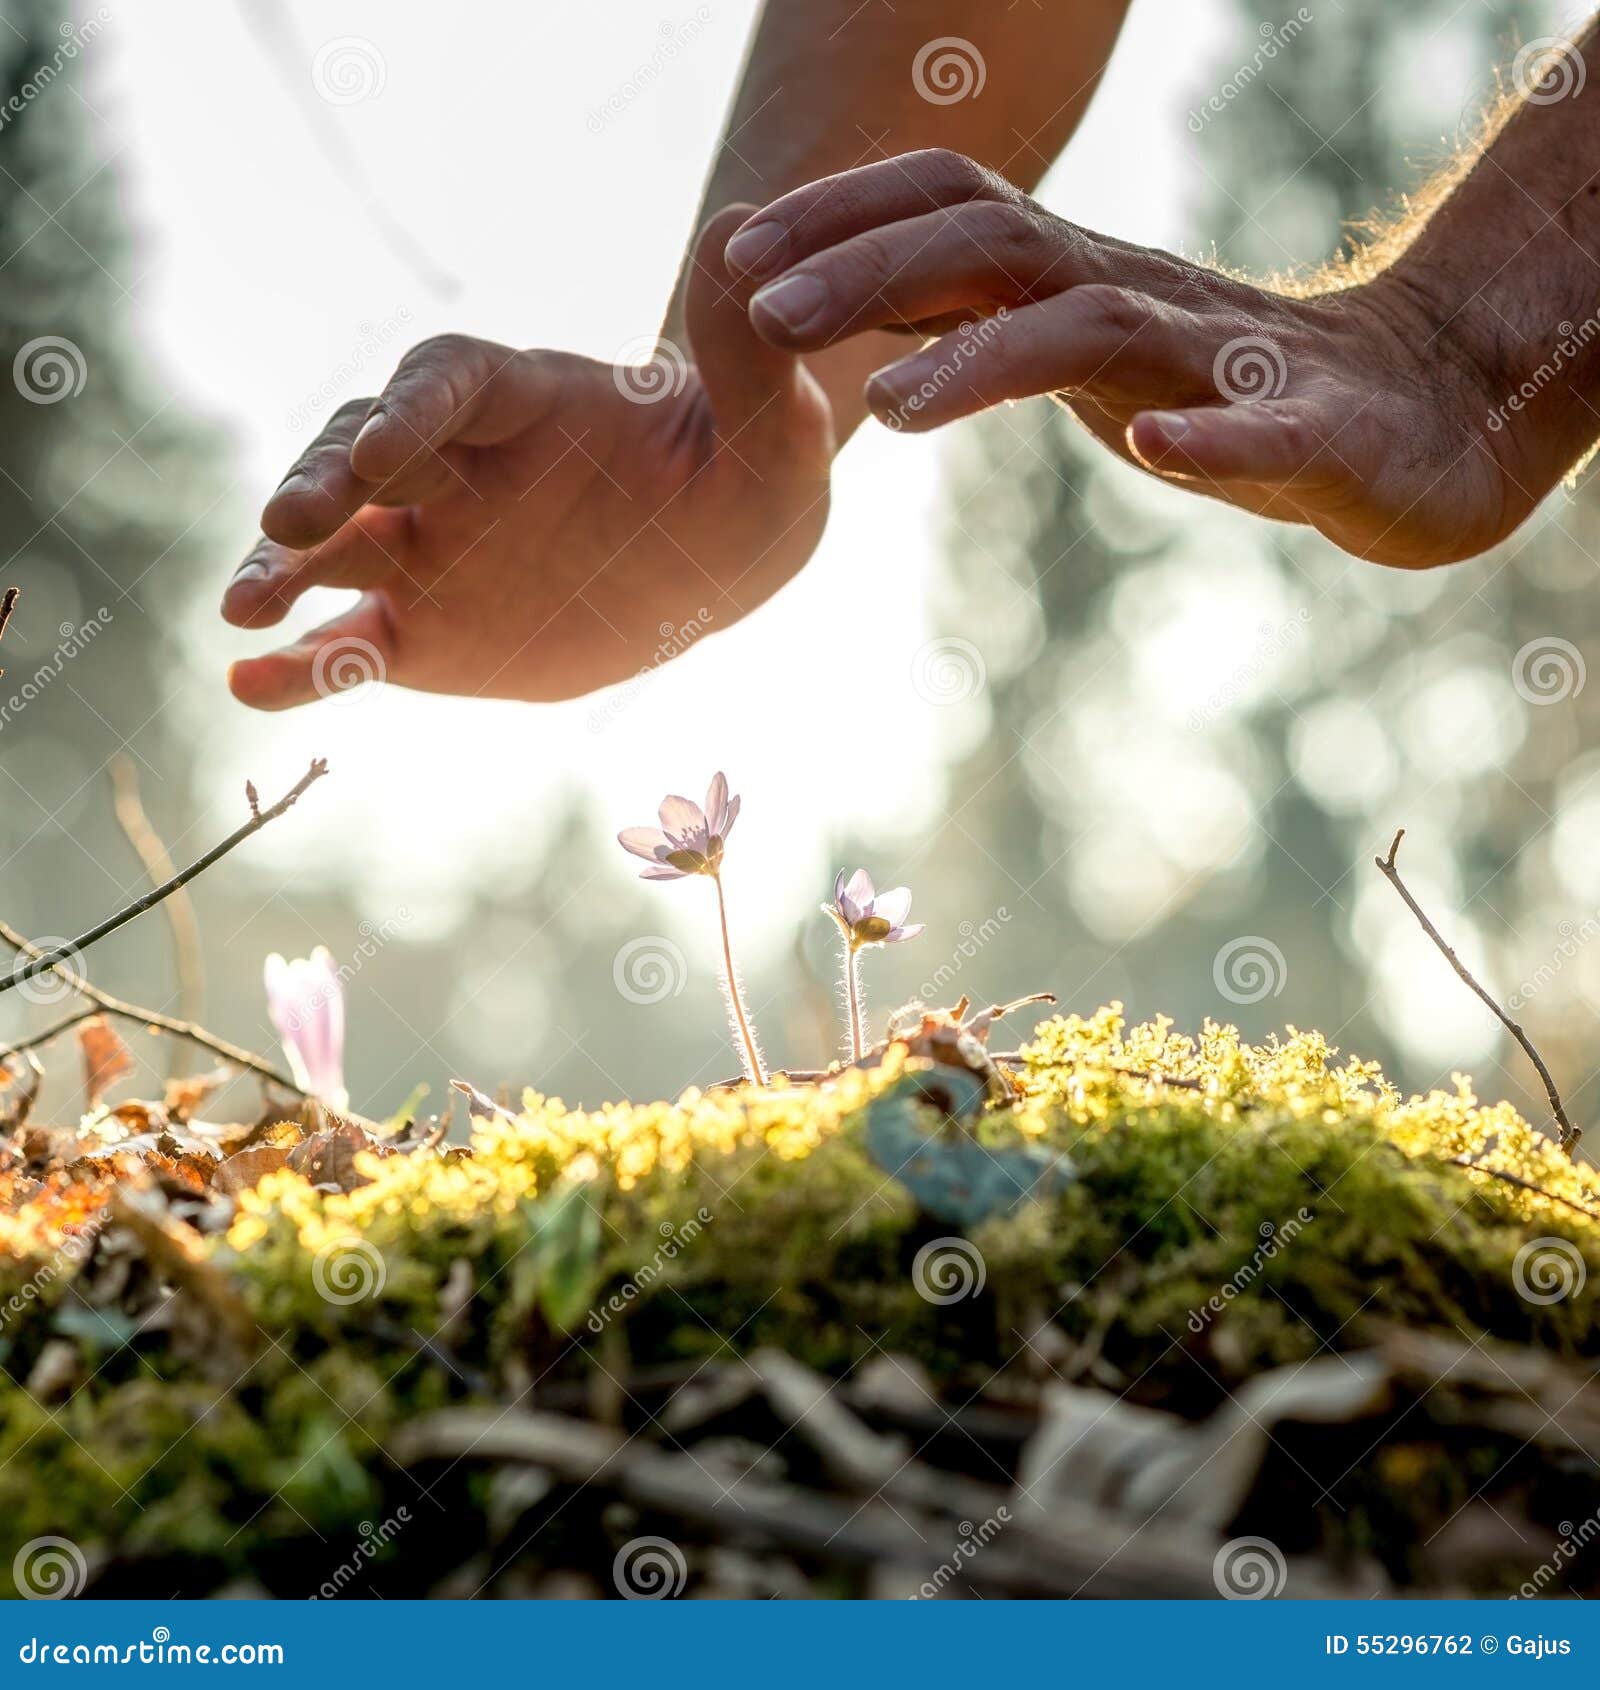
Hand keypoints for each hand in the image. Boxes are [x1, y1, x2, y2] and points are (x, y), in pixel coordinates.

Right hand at [222, 210, 833, 706]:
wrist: (719, 553)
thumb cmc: (747, 474)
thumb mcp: (775, 427)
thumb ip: (749, 359)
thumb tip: (745, 235)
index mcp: (525, 402)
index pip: (449, 384)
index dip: (415, 411)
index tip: (385, 450)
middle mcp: (456, 467)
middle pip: (365, 455)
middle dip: (323, 482)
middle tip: (289, 524)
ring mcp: (431, 548)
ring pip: (335, 549)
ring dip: (282, 572)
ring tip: (241, 610)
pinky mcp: (424, 629)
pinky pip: (351, 646)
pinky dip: (300, 667)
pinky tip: (248, 684)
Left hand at [726, 150, 1527, 569]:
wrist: (1405, 418)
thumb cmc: (1215, 387)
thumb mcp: (1074, 347)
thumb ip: (979, 322)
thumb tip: (860, 310)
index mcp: (1072, 279)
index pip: (947, 213)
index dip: (841, 222)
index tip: (738, 260)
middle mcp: (1132, 295)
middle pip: (994, 247)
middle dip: (871, 270)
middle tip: (766, 318)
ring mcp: (1217, 356)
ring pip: (1096, 329)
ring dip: (986, 360)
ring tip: (892, 413)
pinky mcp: (1308, 428)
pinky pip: (1258, 425)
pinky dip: (1209, 431)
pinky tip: (1152, 448)